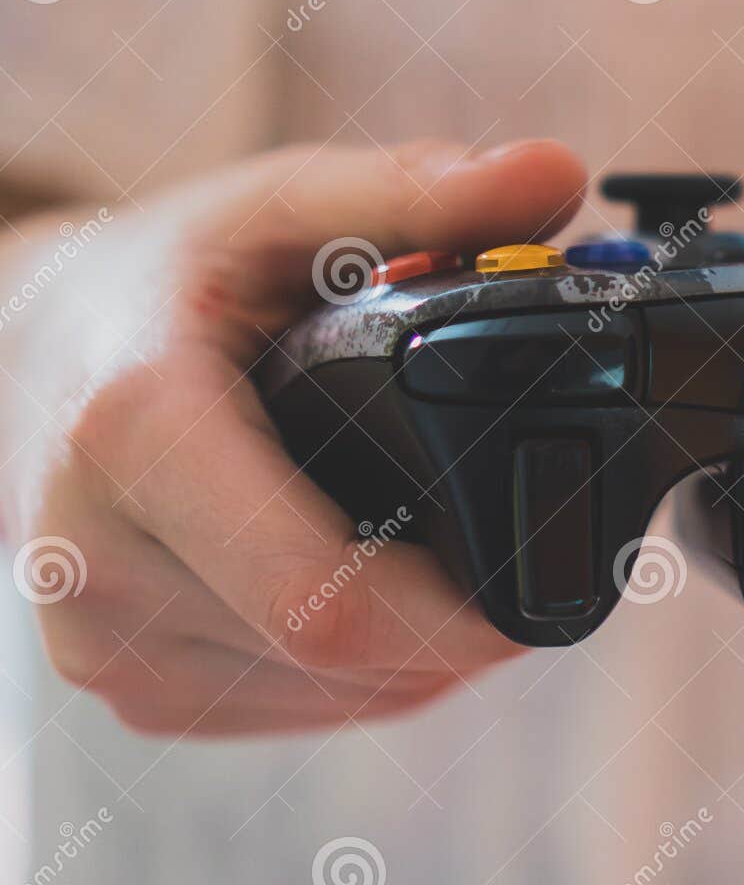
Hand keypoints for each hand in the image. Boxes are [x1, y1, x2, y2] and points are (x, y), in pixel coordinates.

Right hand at [0, 138, 586, 732]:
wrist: (29, 352)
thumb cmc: (163, 281)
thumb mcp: (276, 207)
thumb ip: (412, 193)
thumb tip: (550, 175)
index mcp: (136, 437)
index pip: (319, 598)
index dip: (456, 612)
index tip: (544, 574)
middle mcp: (101, 564)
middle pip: (347, 658)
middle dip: (464, 622)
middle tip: (527, 544)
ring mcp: (109, 646)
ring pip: (335, 699)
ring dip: (426, 650)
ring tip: (452, 551)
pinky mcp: (135, 689)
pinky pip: (298, 709)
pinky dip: (371, 670)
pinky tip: (386, 590)